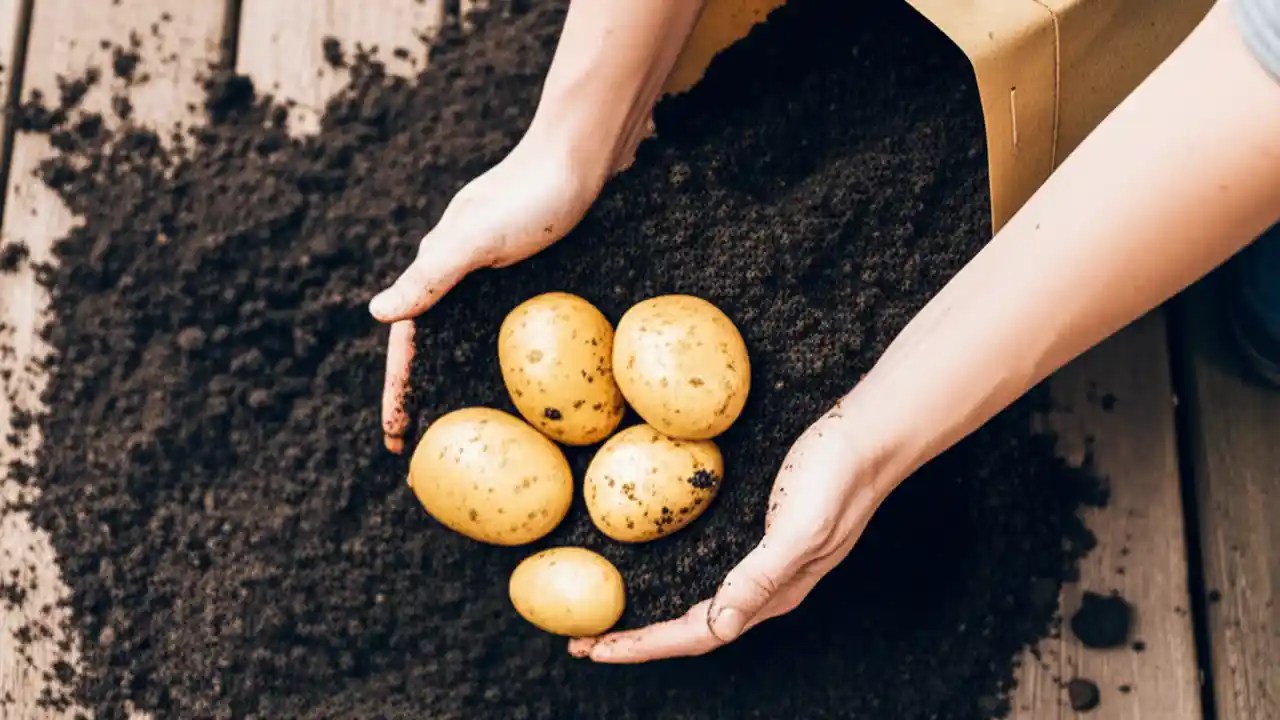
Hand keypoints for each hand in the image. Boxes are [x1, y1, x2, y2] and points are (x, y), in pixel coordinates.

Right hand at [371, 140, 608, 452]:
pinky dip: (498, 358)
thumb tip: (377, 314)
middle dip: (423, 393)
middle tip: (424, 446)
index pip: (407, 344)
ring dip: (459, 378)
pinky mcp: (531, 271)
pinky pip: (505, 327)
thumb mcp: (476, 239)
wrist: (585, 154)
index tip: (393, 438)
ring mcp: (495, 273)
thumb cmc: (533, 195)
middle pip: (434, 345)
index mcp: (438, 266)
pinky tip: (516, 380)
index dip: (398, 391)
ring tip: (464, 424)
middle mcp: (461, 273)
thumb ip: (430, 276)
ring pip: (468, 338)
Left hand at [567, 401, 894, 662]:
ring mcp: (762, 563)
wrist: (871, 434)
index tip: (596, 649)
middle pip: (691, 628)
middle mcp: (765, 588)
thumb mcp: (801, 528)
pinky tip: (650, 571)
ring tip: (605, 618)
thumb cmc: (838, 476)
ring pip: (696, 604)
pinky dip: (670, 581)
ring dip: (650, 616)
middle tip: (582, 642)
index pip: (698, 635)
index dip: (645, 646)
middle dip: (637, 640)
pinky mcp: (758, 534)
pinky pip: (705, 572)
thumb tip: (717, 625)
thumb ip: (761, 578)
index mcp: (773, 594)